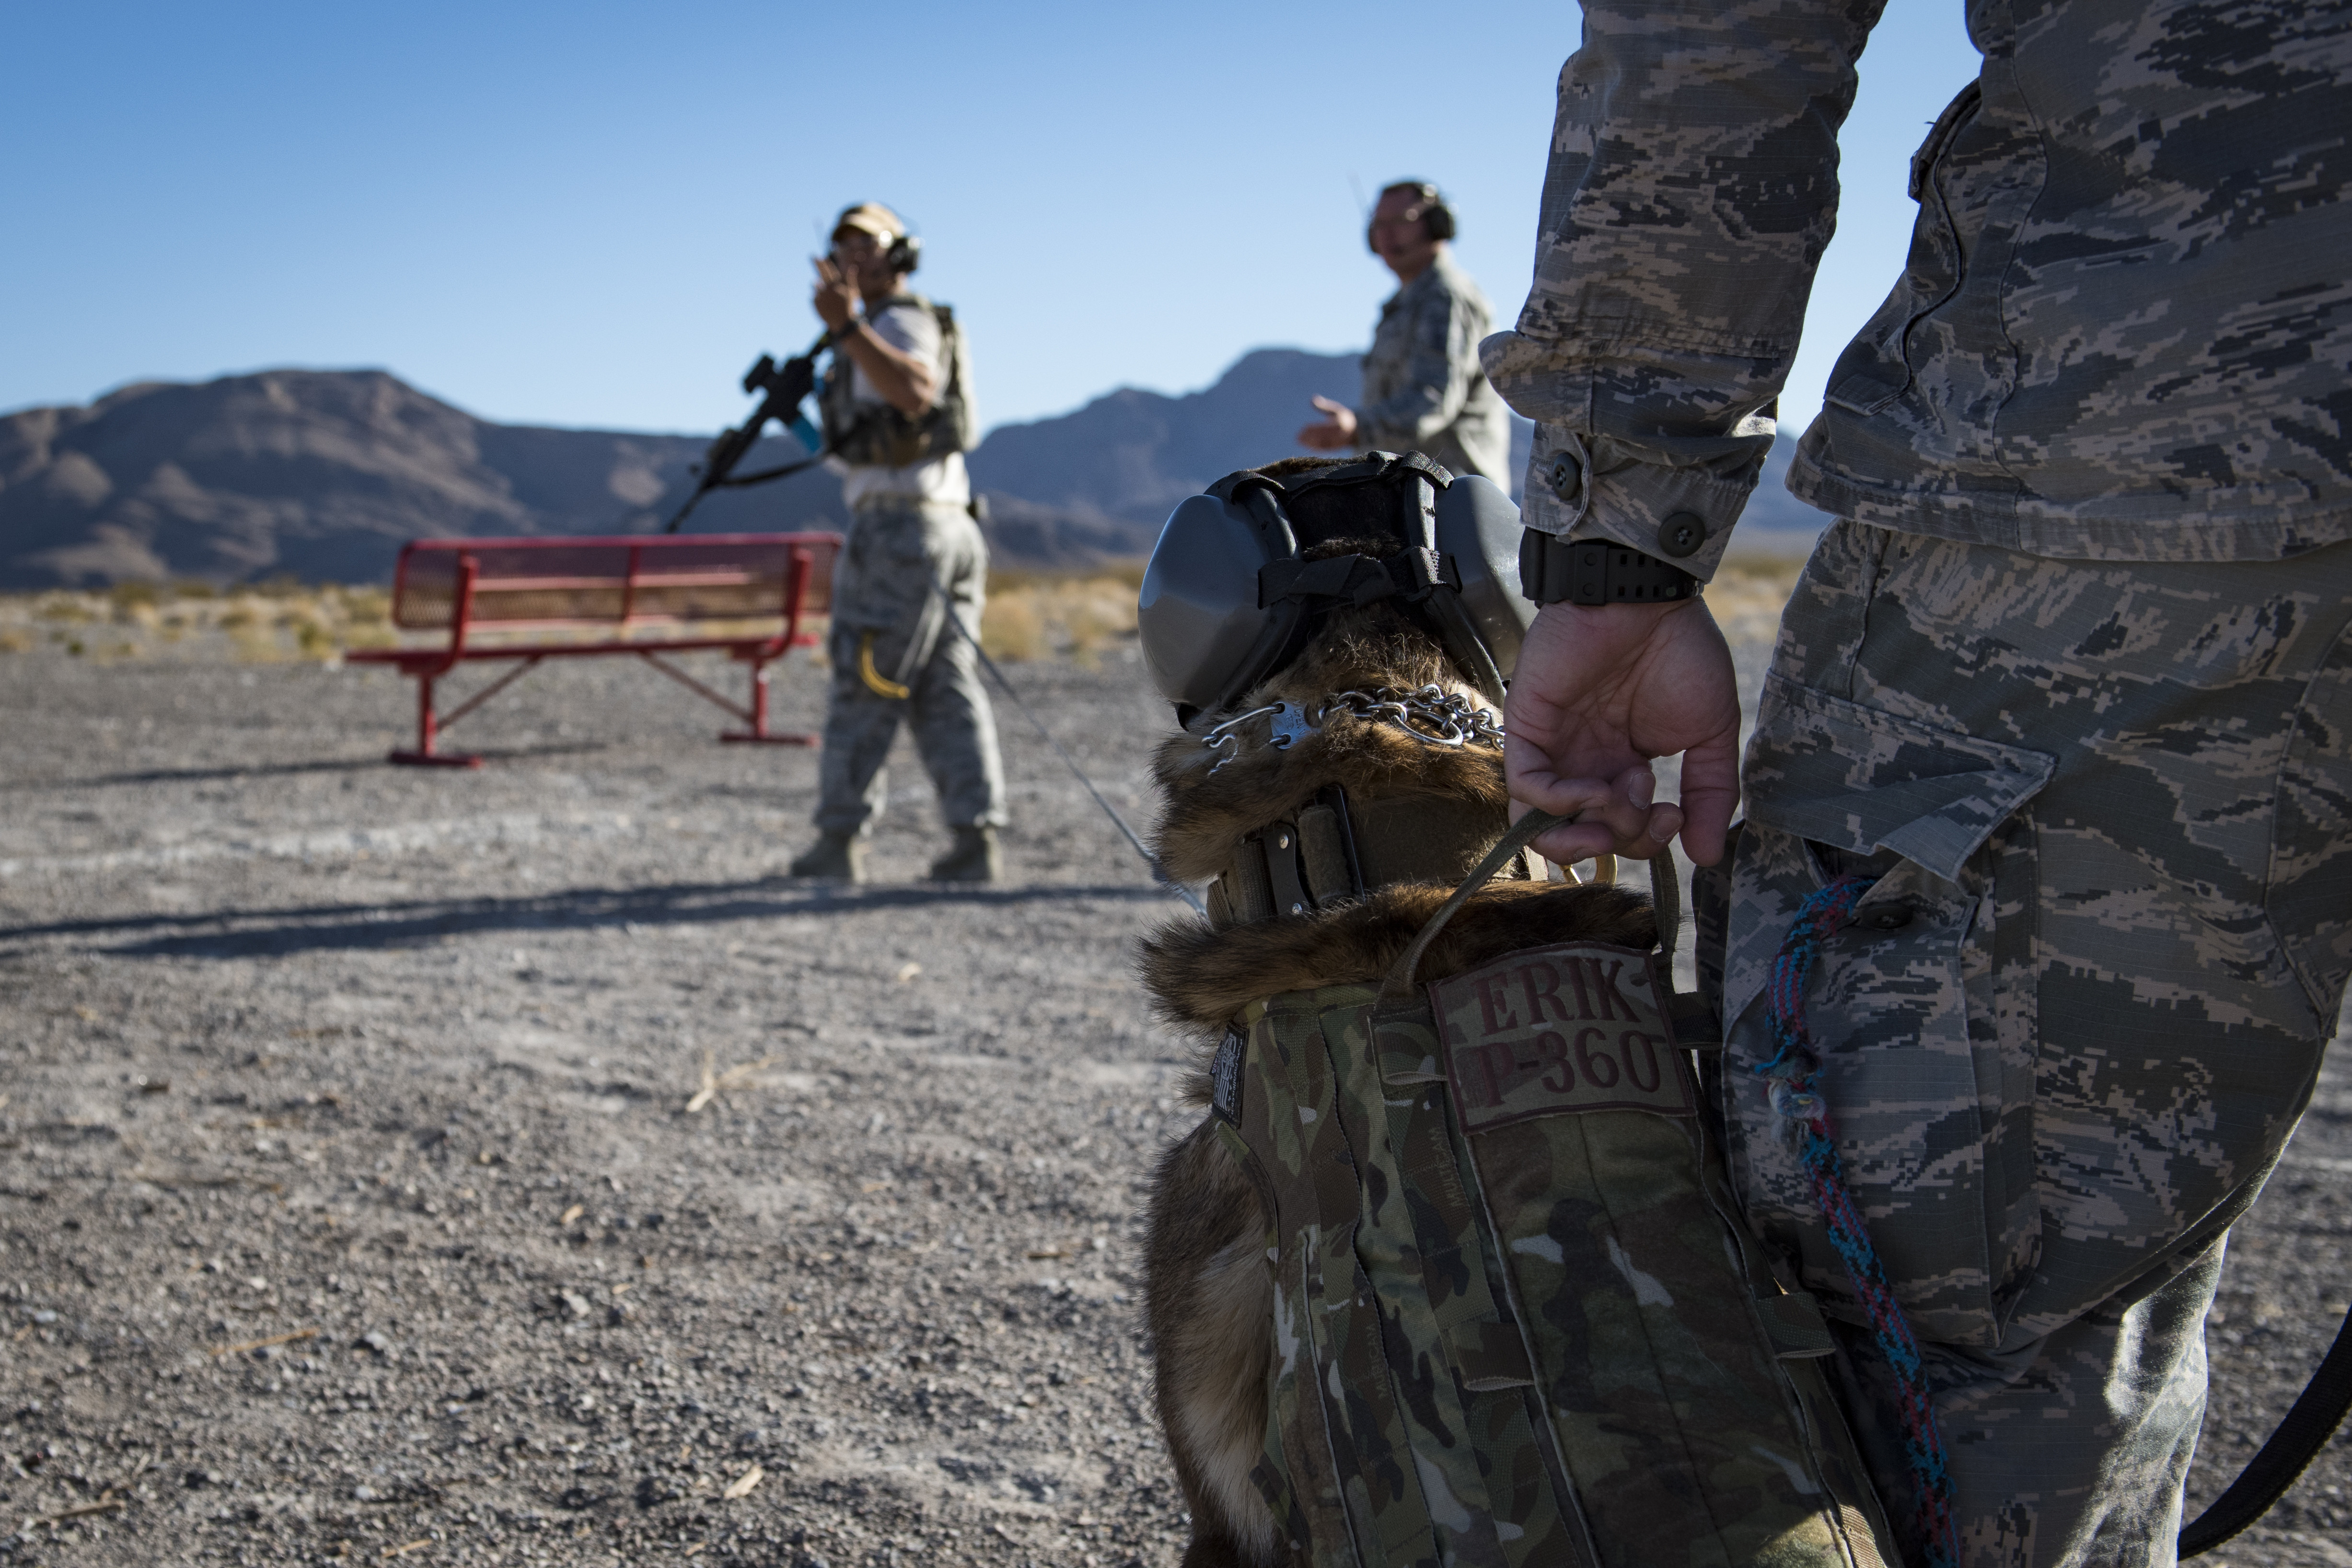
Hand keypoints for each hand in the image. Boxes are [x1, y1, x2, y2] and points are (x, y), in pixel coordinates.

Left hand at [811, 254, 857, 331]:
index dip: (825, 264)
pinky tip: (825, 305)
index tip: (821, 257)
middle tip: (812, 256)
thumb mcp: (853, 292)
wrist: (843, 323)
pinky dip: (818, 299)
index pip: (829, 271)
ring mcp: (820, 295)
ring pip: (815, 286)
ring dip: (817, 286)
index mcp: (836, 285)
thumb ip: (850, 279)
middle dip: (816, 263)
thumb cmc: (849, 307)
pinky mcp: (815, 303)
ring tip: (824, 293)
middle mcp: (827, 288)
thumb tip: (853, 267)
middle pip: (820, 273)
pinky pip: (814, 297)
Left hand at [1295, 396, 1357, 450]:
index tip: (1305, 427)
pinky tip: (1305, 444)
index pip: (1326, 427)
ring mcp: (1338, 442)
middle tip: (1299, 435)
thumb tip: (1312, 399)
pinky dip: (1314, 447)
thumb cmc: (1343, 417)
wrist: (1356, 430)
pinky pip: (1324, 449)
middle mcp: (1340, 435)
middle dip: (1311, 437)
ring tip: (1299, 440)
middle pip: (1323, 436)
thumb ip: (1324, 406)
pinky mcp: (1335, 448)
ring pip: (1323, 444)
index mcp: (1341, 423)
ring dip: (1310, 443)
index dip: (1315, 428)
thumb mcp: (1336, 409)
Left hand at [1504, 597, 1740, 865]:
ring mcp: (1553, 747)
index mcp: (1622, 766)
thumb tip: (1708, 855)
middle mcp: (1583, 763)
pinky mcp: (1527, 726)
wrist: (1650, 597)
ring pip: (1538, 824)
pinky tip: (1595, 787)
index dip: (1645, 841)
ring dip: (1579, 836)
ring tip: (1615, 809)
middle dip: (1618, 840)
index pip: (1620, 831)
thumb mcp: (1710, 733)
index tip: (1674, 817)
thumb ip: (1710, 794)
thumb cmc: (1681, 652)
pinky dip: (1558, 802)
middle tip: (1648, 812)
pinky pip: (1525, 786)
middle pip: (1580, 837)